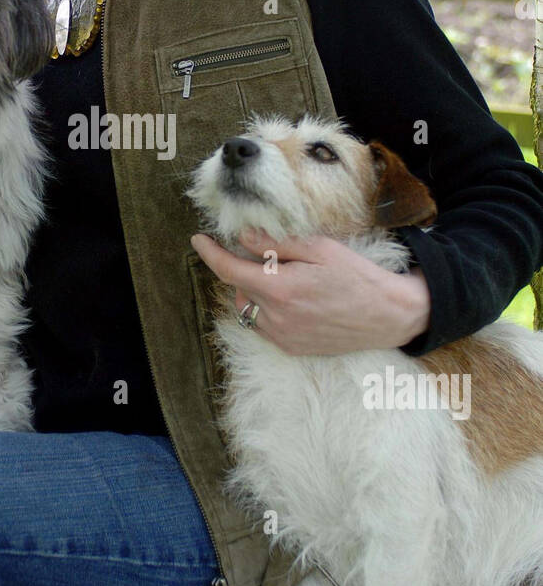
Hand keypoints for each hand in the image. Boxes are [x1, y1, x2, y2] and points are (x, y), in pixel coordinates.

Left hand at [190, 226, 430, 355]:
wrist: (388, 315)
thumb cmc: (358, 276)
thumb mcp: (319, 248)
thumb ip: (276, 244)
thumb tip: (242, 237)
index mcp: (281, 289)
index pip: (229, 270)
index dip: (210, 253)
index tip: (198, 240)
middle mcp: (276, 317)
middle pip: (238, 288)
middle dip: (243, 269)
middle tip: (270, 257)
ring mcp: (283, 337)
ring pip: (248, 308)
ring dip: (254, 291)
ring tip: (285, 279)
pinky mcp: (292, 348)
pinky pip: (263, 326)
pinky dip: (267, 310)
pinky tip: (292, 299)